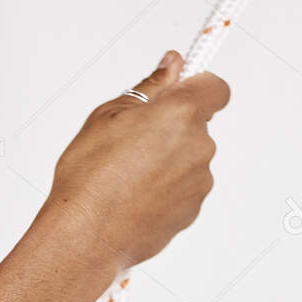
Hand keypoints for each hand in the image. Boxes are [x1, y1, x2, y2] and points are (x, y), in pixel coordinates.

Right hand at [46, 51, 229, 271]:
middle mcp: (199, 146)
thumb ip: (149, 87)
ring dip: (166, 161)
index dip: (197, 87)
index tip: (178, 92)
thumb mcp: (109, 115)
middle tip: (131, 141)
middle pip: (196, 126)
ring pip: (188, 159)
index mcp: (181, 113)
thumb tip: (172, 65)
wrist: (86, 236)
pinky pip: (182, 189)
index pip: (215, 88)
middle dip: (171, 128)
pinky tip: (133, 197)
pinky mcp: (192, 210)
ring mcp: (199, 182)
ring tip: (127, 175)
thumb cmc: (89, 176)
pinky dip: (164, 189)